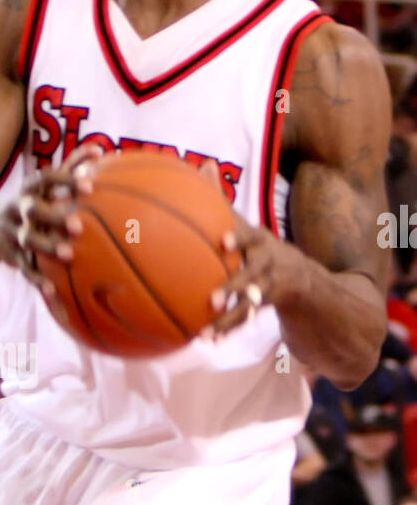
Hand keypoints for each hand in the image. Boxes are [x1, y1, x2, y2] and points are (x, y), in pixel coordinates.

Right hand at [0, 140, 103, 306]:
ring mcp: (12, 233)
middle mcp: (17, 209)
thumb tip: (100, 148)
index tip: (90, 184)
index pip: (46, 178)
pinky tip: (54, 292)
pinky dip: (38, 280)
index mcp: (29, 189)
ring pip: (27, 240)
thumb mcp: (43, 184)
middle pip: (33, 209)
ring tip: (69, 255)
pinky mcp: (11, 257)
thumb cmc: (30, 202)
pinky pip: (25, 269)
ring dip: (47, 245)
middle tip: (79, 225)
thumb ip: (71, 165)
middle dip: (54, 215)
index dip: (67, 179)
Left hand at [198, 160, 307, 339]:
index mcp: (260, 242)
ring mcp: (269, 287)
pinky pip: (245, 319)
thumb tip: (202, 164)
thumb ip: (221, 199)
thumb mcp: (245, 223)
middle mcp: (268, 264)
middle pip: (253, 276)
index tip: (224, 243)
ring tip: (205, 331)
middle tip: (212, 299)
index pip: (252, 237)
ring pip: (249, 304)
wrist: (302, 277)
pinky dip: (227, 329)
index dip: (240, 239)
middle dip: (235, 287)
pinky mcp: (265, 306)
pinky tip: (208, 340)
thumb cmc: (257, 245)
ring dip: (228, 318)